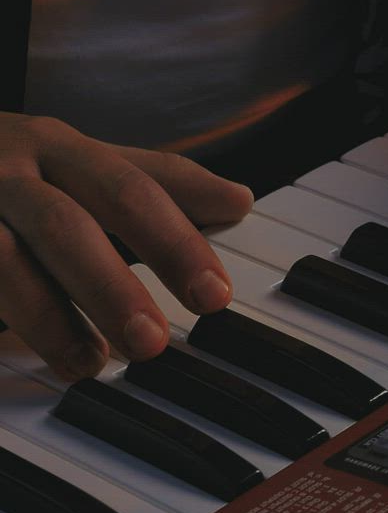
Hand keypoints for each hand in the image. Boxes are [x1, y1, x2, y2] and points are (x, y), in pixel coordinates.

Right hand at [0, 113, 252, 377]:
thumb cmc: (6, 170)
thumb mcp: (78, 162)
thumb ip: (157, 182)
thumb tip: (239, 200)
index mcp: (57, 147)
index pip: (131, 191)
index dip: (176, 242)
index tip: (216, 297)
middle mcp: (4, 170)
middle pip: (65, 227)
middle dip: (112, 287)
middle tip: (152, 344)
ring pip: (1, 262)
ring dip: (46, 319)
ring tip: (88, 365)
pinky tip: (7, 358)